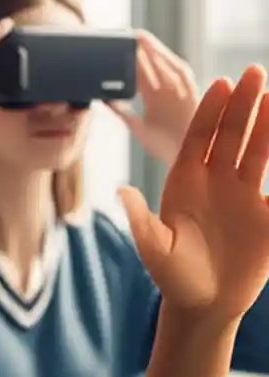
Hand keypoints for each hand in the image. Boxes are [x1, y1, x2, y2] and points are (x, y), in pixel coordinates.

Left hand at [110, 31, 199, 165]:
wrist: (187, 162)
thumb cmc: (163, 146)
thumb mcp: (138, 127)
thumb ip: (122, 112)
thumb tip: (103, 99)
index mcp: (154, 95)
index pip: (139, 72)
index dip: (128, 58)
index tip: (114, 44)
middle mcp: (167, 90)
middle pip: (154, 65)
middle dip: (141, 49)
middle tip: (126, 32)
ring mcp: (180, 92)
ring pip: (168, 66)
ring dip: (156, 52)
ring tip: (141, 37)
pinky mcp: (193, 97)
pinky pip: (183, 78)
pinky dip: (173, 67)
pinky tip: (161, 55)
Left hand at [119, 65, 268, 325]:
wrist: (203, 305)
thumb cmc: (172, 277)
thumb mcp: (154, 249)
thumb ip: (141, 221)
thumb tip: (121, 191)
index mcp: (185, 182)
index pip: (200, 137)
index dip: (210, 111)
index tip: (222, 84)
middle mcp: (215, 182)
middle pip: (231, 135)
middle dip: (243, 104)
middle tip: (255, 71)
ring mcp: (243, 195)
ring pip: (259, 152)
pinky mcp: (267, 216)